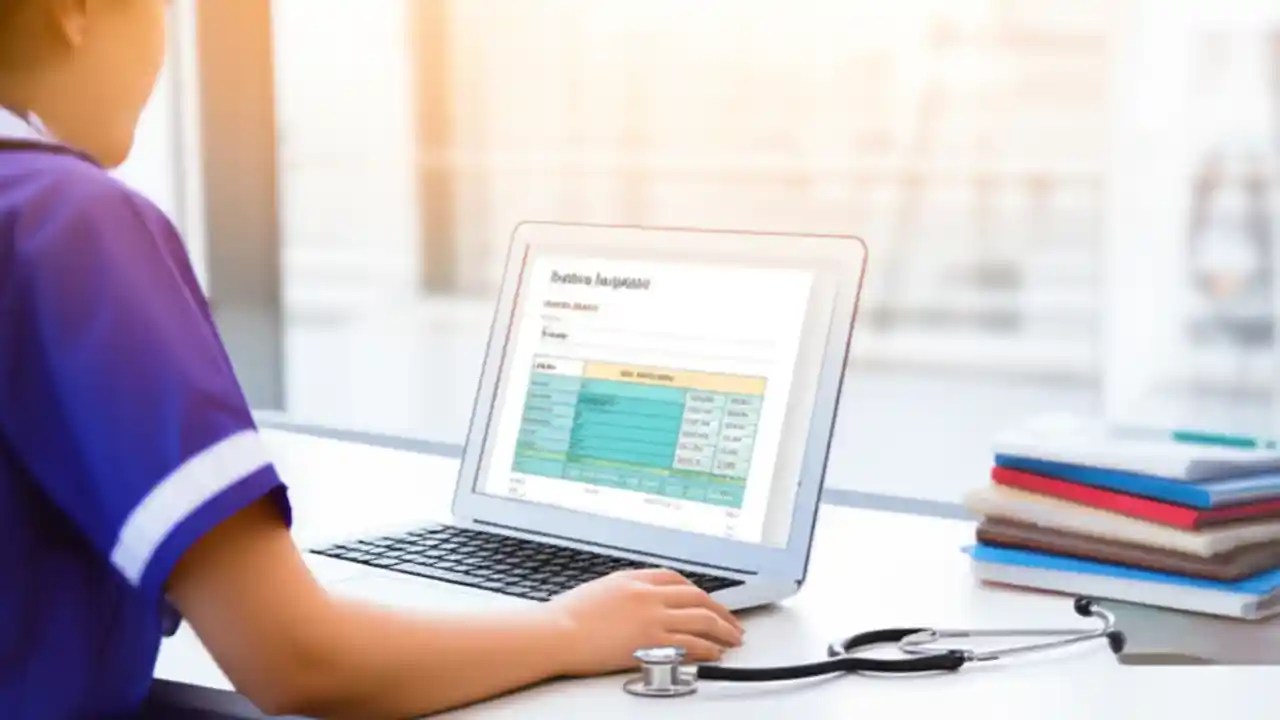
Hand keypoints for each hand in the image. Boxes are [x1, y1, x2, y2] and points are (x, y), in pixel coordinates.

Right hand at [543, 568, 744, 676]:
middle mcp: (648, 595)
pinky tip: (715, 653)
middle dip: (719, 609)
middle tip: (731, 620)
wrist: (556, 633)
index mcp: (634, 579)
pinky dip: (708, 648)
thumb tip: (636, 600)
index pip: (676, 578)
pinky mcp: (652, 642)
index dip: (696, 590)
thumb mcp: (600, 589)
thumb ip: (624, 591)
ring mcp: (652, 617)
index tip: (705, 600)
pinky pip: (691, 643)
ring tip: (733, 638)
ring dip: (723, 629)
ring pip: (702, 618)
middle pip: (697, 596)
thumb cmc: (567, 616)